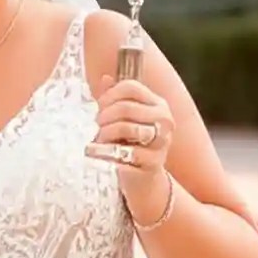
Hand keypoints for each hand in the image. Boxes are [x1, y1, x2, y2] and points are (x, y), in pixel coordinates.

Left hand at [86, 75, 175, 193]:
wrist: (142, 179)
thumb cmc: (130, 143)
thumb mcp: (122, 119)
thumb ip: (113, 99)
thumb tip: (105, 79)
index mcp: (157, 104)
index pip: (130, 87)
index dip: (108, 95)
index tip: (97, 107)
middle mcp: (164, 120)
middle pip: (126, 107)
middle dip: (103, 117)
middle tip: (94, 126)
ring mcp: (162, 142)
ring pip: (127, 128)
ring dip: (104, 134)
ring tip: (96, 140)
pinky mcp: (154, 162)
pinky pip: (126, 153)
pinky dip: (108, 153)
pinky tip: (100, 154)